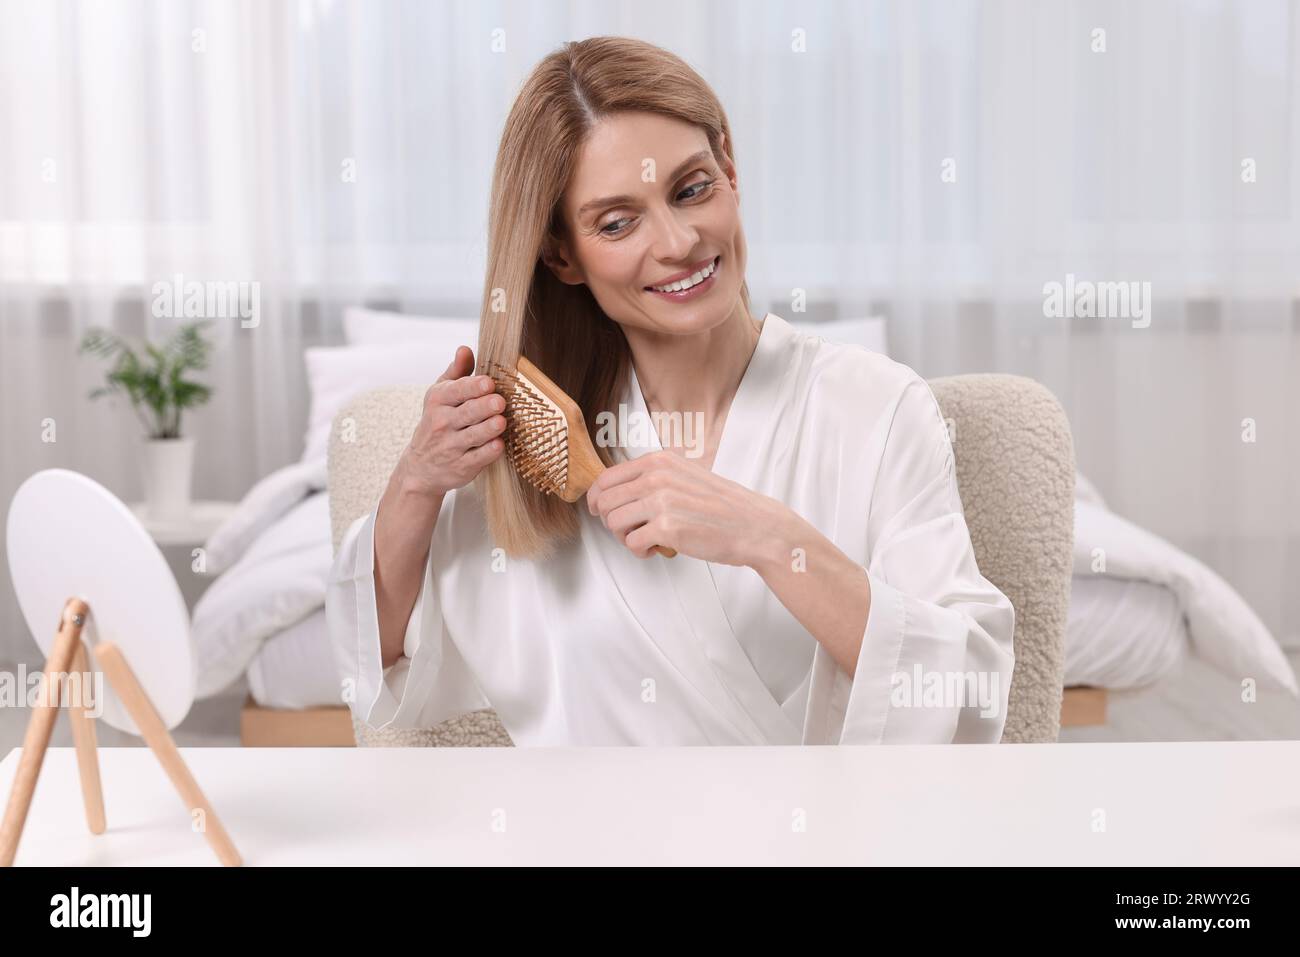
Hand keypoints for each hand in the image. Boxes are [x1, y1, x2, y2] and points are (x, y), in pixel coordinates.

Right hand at [398, 346, 506, 497]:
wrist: (420, 467)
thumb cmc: (438, 422)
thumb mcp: (440, 395)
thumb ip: (456, 372)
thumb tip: (465, 348)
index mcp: (438, 401)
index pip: (456, 391)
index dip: (472, 387)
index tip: (488, 383)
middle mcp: (442, 423)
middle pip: (467, 413)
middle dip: (483, 407)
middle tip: (499, 401)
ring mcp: (451, 447)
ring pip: (473, 436)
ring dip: (488, 429)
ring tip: (501, 421)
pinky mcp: (462, 467)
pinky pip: (477, 459)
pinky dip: (488, 452)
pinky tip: (499, 444)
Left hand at [585, 450, 792, 564]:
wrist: (753, 525)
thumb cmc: (721, 506)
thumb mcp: (685, 475)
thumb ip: (653, 478)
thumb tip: (618, 493)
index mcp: (659, 462)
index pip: (607, 478)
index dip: (597, 499)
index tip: (599, 511)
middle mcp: (656, 477)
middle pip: (604, 502)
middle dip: (612, 521)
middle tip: (631, 530)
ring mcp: (661, 502)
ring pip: (614, 523)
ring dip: (625, 538)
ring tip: (646, 540)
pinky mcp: (667, 528)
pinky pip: (632, 544)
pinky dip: (640, 551)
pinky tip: (657, 549)